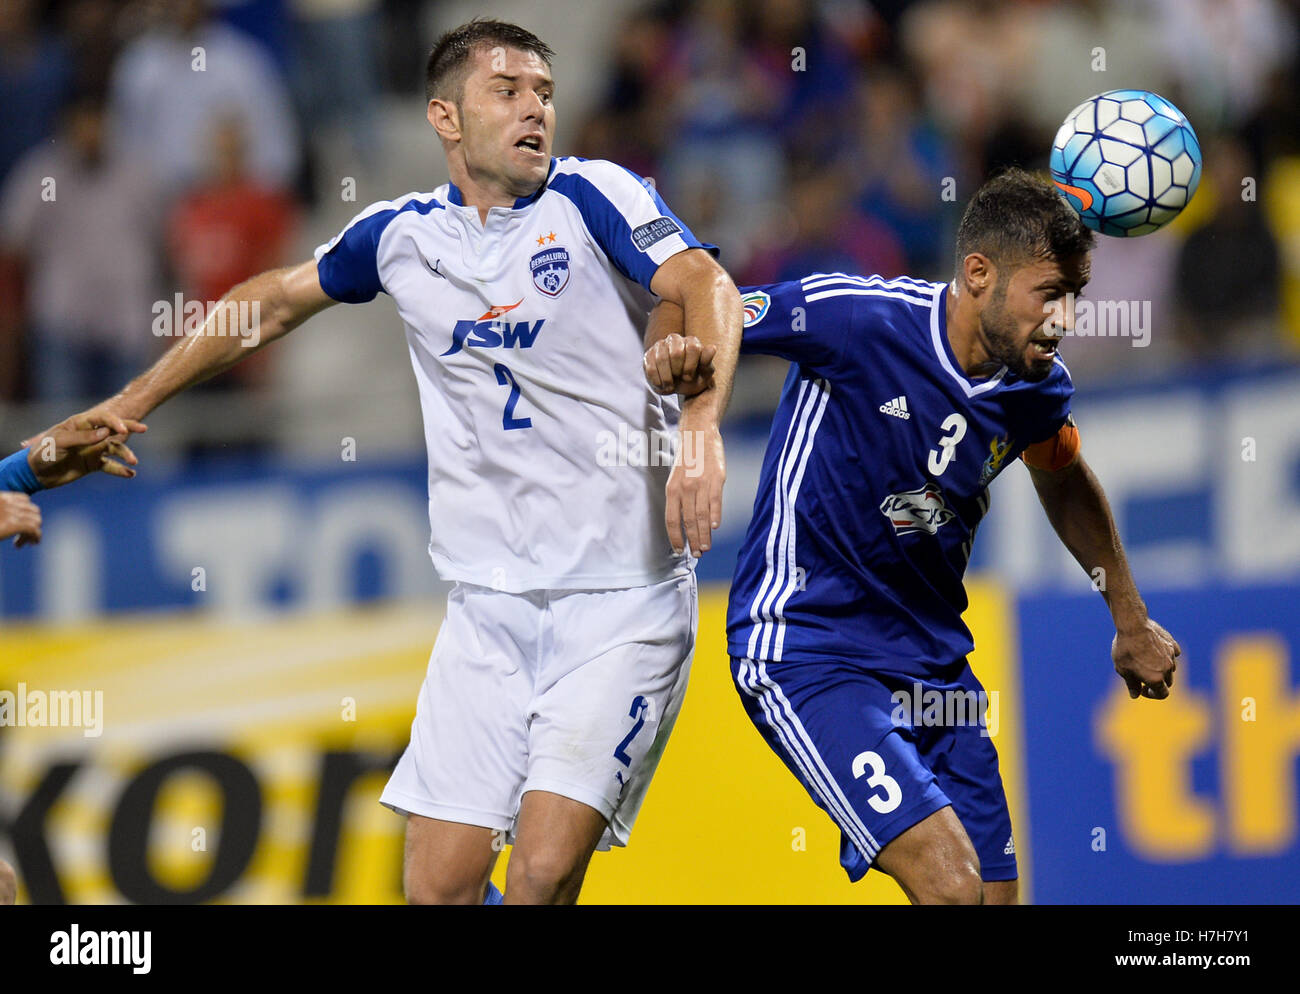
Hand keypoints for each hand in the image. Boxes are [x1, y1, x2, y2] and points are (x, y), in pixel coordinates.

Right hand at [0, 492, 40, 545]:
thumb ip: (1, 511)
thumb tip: (5, 518)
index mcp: (2, 497)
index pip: (25, 499)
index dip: (28, 511)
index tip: (22, 521)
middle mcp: (8, 502)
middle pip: (34, 511)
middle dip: (32, 523)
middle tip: (22, 534)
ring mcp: (11, 512)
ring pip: (36, 521)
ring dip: (32, 533)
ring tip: (20, 542)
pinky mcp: (12, 524)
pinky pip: (33, 530)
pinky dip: (33, 538)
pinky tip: (19, 545)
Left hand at [22, 410, 146, 488]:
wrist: (36, 474)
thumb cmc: (44, 452)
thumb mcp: (60, 442)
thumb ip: (82, 437)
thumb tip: (105, 434)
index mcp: (80, 424)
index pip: (101, 418)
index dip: (114, 422)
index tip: (123, 430)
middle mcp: (90, 435)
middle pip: (114, 430)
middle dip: (129, 428)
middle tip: (144, 428)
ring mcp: (93, 449)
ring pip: (115, 449)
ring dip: (126, 455)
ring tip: (134, 462)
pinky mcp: (93, 464)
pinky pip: (110, 466)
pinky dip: (120, 470)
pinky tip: (130, 474)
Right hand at [644, 334, 716, 396]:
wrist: (678, 385)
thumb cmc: (694, 378)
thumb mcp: (704, 374)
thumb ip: (707, 362)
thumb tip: (712, 348)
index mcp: (691, 342)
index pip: (692, 348)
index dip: (690, 366)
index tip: (689, 377)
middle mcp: (675, 339)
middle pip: (676, 353)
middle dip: (678, 371)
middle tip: (679, 379)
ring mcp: (660, 346)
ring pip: (661, 360)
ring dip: (667, 378)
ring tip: (670, 386)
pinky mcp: (648, 355)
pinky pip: (650, 367)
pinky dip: (657, 380)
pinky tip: (662, 385)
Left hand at [665, 421, 724, 557]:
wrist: (699, 434)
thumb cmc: (687, 458)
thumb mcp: (675, 478)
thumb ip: (678, 499)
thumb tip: (683, 523)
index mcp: (672, 489)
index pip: (671, 520)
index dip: (675, 537)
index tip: (679, 550)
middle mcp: (685, 488)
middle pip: (688, 522)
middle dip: (692, 541)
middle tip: (697, 554)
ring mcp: (701, 484)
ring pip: (702, 516)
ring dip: (704, 535)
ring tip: (705, 547)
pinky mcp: (717, 480)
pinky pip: (715, 503)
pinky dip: (715, 517)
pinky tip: (714, 528)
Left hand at [1112, 618, 1179, 698]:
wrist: (1132, 626)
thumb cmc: (1125, 650)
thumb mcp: (1123, 670)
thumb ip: (1132, 684)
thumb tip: (1136, 695)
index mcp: (1156, 679)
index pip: (1163, 694)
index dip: (1152, 694)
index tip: (1142, 688)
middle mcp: (1168, 669)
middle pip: (1168, 682)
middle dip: (1157, 681)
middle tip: (1141, 674)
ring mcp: (1172, 656)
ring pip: (1170, 668)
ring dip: (1161, 668)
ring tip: (1144, 659)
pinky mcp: (1172, 644)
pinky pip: (1173, 654)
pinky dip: (1166, 655)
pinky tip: (1154, 649)